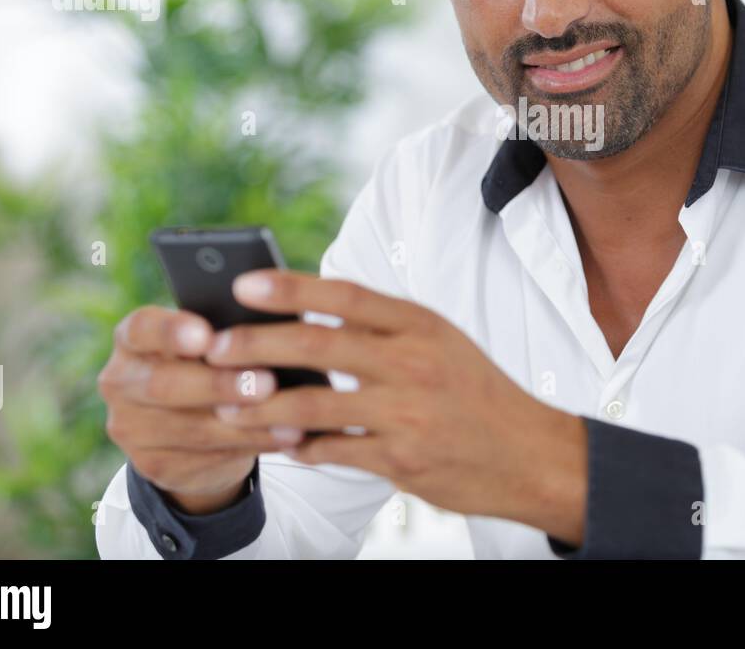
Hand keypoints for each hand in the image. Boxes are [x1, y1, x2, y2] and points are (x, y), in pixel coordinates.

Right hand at [97, 305, 307, 513]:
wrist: (196, 425)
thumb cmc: (212, 363)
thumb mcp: (213, 341)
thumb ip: (228, 332)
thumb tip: (272, 329)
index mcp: (133, 338)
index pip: (141, 329)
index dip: (172, 332)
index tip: (207, 336)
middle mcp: (121, 380)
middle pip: (164, 384)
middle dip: (220, 384)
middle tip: (268, 382)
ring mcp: (130, 427)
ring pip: (190, 427)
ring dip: (246, 423)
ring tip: (291, 417)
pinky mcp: (152, 464)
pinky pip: (206, 456)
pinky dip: (251, 445)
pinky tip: (285, 437)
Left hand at [203, 270, 587, 543]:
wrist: (530, 453)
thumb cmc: (475, 392)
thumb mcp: (440, 342)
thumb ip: (383, 328)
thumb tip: (310, 316)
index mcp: (421, 325)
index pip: (347, 296)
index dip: (293, 288)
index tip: (245, 284)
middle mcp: (414, 363)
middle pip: (321, 346)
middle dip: (258, 345)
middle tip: (213, 345)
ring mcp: (407, 413)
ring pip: (316, 406)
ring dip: (262, 407)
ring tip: (224, 406)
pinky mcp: (403, 459)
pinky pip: (335, 451)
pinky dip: (302, 448)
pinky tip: (279, 445)